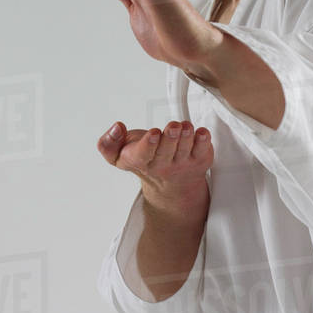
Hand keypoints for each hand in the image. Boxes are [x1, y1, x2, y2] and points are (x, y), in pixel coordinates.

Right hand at [98, 119, 212, 199]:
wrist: (170, 185)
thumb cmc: (144, 159)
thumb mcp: (118, 155)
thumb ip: (108, 143)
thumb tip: (116, 127)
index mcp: (140, 161)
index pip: (143, 155)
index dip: (148, 144)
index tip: (153, 133)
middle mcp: (162, 165)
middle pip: (166, 151)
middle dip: (170, 138)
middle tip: (174, 126)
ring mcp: (182, 164)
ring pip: (185, 150)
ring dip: (187, 137)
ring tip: (186, 127)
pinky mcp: (199, 161)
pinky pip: (203, 151)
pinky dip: (204, 141)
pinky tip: (202, 133)